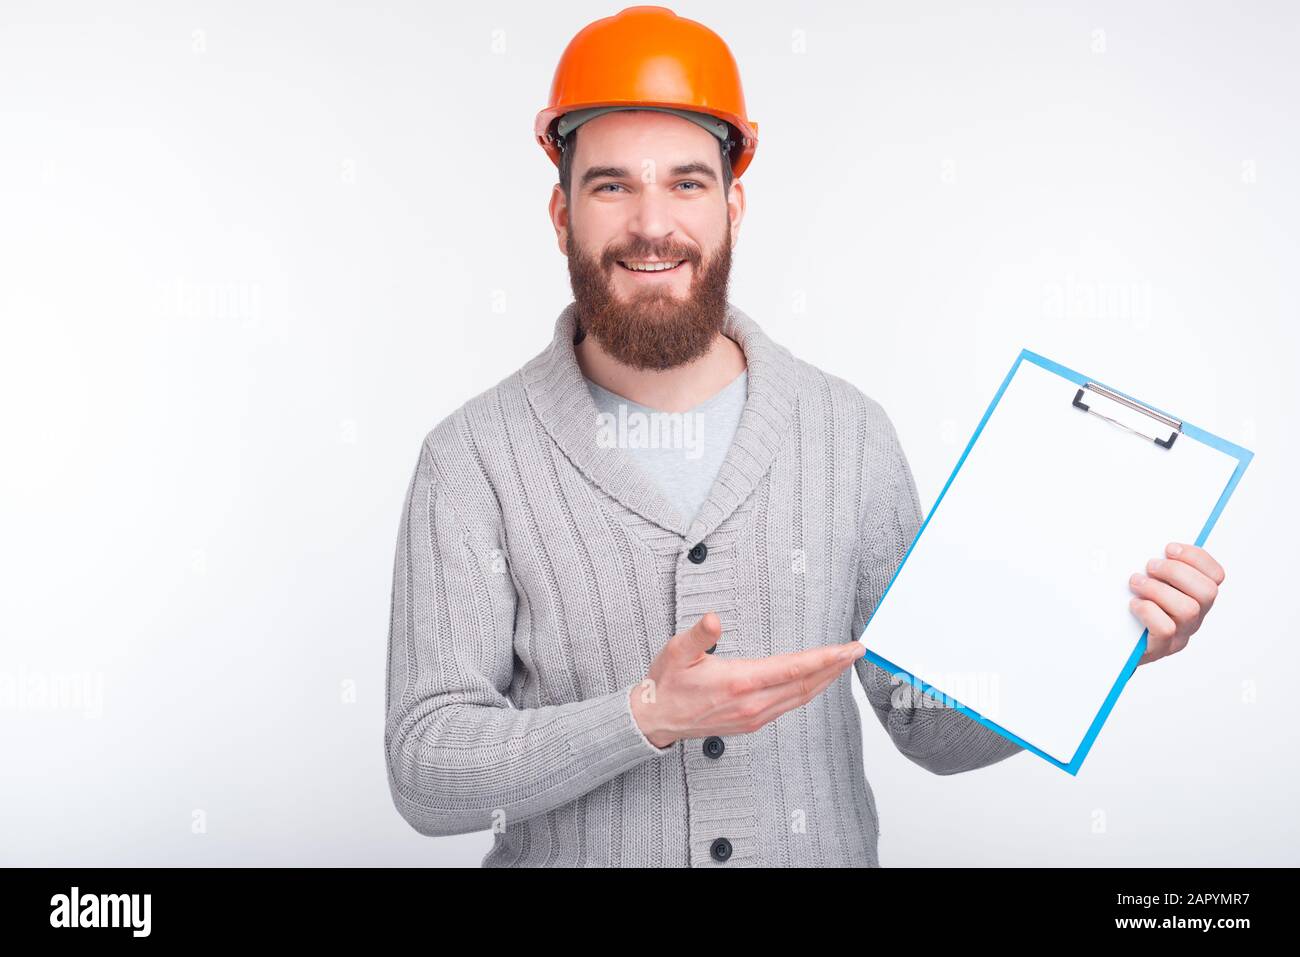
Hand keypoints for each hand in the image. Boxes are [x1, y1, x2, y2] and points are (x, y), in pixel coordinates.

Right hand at [629, 611, 864, 747]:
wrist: (656, 718)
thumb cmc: (668, 682)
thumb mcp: (677, 651)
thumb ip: (700, 634)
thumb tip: (715, 619)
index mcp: (739, 682)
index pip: (792, 668)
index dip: (824, 658)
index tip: (847, 649)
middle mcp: (752, 703)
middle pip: (805, 684)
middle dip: (835, 667)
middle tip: (858, 652)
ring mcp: (754, 716)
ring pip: (800, 697)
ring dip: (825, 680)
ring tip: (843, 664)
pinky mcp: (752, 723)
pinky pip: (789, 706)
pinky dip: (808, 691)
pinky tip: (815, 682)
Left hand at [1128, 542, 1224, 666]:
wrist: (1112, 641)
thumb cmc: (1130, 603)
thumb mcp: (1146, 579)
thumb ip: (1155, 563)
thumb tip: (1146, 540)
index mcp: (1195, 594)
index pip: (1215, 575)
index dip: (1196, 557)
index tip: (1169, 548)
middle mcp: (1195, 615)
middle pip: (1208, 592)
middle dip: (1177, 572)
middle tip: (1150, 566)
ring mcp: (1180, 634)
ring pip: (1188, 610)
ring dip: (1158, 590)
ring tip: (1136, 582)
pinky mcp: (1161, 648)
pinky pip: (1166, 629)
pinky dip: (1149, 611)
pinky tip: (1134, 604)